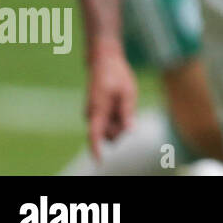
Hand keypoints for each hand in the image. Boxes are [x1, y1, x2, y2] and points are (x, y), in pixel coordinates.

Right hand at [86, 45, 136, 160]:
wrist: (104, 60)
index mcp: (98, 110)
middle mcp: (91, 114)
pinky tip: (121, 102)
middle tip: (129, 109)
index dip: (95, 150)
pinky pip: (108, 122)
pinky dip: (117, 118)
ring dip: (119, 123)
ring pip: (109, 129)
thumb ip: (128, 112)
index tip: (99, 162)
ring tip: (124, 102)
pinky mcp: (96, 111)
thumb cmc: (118, 74)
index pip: (94, 135)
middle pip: (108, 135)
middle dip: (121, 130)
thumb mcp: (128, 92)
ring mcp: (93, 113)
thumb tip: (130, 131)